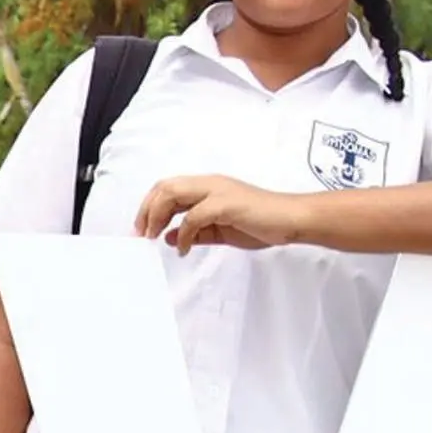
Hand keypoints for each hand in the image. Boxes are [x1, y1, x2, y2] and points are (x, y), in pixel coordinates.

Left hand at [136, 174, 318, 253]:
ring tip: (153, 237)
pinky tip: (182, 249)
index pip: (168, 187)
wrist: (290, 219)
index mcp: (207, 186)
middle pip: (165, 186)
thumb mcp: (219, 230)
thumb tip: (167, 237)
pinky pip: (194, 217)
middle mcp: (209, 184)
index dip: (150, 205)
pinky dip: (182, 234)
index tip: (141, 228)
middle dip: (147, 209)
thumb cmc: (260, 223)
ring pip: (174, 193)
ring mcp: (217, 191)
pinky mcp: (226, 203)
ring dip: (158, 216)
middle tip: (141, 234)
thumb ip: (194, 232)